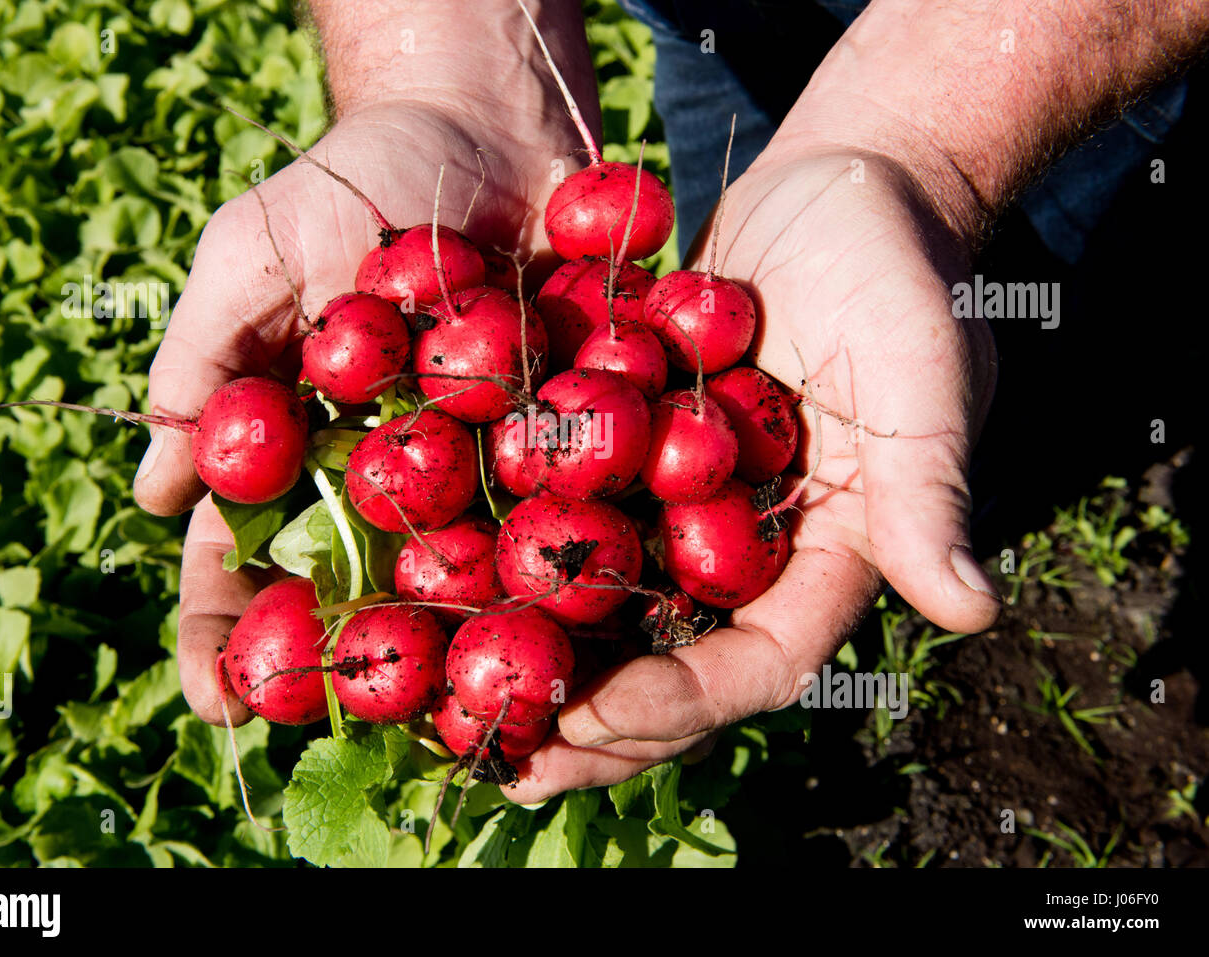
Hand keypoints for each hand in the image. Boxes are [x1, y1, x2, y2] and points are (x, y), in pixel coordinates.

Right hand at [134, 96, 586, 723]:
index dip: (230, 629)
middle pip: (362, 592)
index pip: (252, 556)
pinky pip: (568, 513)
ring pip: (467, 576)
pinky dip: (567, 562)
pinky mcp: (571, 441)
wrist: (485, 129)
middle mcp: (396, 480)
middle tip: (344, 735)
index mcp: (307, 450)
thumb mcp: (255, 255)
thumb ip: (207, 361)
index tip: (221, 697)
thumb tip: (160, 493)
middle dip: (348, 666)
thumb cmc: (353, 183)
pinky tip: (570, 625)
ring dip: (460, 645)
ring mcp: (487, 468)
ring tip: (458, 714)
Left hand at [509, 142, 1002, 801]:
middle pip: (673, 663)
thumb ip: (930, 486)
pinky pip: (575, 527)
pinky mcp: (636, 461)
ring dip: (541, 666)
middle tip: (503, 765)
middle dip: (594, 721)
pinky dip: (515, 565)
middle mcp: (752, 554)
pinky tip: (438, 588)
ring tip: (455, 714)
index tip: (593, 715)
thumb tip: (972, 613)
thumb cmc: (896, 271)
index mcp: (827, 556)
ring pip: (613, 614)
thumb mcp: (921, 367)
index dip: (682, 700)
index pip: (761, 660)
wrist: (837, 195)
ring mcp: (689, 512)